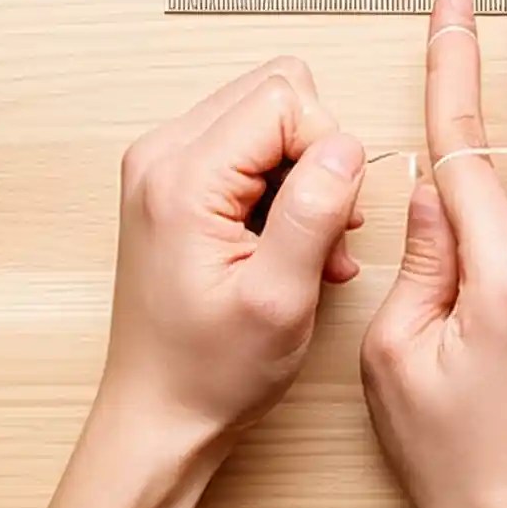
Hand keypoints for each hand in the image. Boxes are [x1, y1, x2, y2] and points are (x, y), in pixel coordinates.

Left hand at [9, 58, 364, 507]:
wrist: (159, 415)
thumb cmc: (210, 372)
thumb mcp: (279, 299)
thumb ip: (314, 212)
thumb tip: (347, 146)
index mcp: (182, 179)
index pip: (283, 98)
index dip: (329, 147)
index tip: (337, 213)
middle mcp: (161, 157)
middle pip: (273, 93)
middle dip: (318, 153)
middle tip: (327, 225)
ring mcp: (163, 168)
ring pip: (265, 118)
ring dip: (304, 174)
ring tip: (312, 246)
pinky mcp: (174, 185)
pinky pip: (247, 151)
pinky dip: (282, 188)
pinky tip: (292, 246)